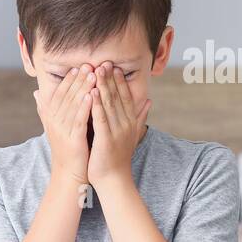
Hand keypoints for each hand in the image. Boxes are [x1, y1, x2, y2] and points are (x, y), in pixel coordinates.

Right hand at [34, 64, 95, 186]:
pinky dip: (85, 106)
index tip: (78, 67)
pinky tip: (92, 95)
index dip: (68, 80)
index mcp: (51, 118)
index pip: (59, 93)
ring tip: (92, 74)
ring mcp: (62, 131)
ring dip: (83, 88)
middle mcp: (54, 122)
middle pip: (66, 96)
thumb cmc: (66, 150)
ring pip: (73, 105)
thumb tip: (36, 93)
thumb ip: (45, 110)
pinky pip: (79, 119)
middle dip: (77, 79)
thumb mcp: (54, 128)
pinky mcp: (72, 139)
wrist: (69, 175)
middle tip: (88, 64)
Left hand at [87, 63, 150, 186]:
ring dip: (102, 86)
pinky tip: (91, 93)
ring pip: (109, 104)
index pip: (125, 96)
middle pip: (117, 96)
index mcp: (130, 121)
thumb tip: (149, 101)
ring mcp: (117, 131)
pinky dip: (96, 105)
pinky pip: (101, 119)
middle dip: (110, 78)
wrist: (114, 180)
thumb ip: (140, 117)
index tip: (113, 66)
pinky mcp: (106, 139)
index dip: (120, 81)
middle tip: (104, 61)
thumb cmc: (119, 157)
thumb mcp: (132, 134)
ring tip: (96, 71)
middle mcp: (126, 124)